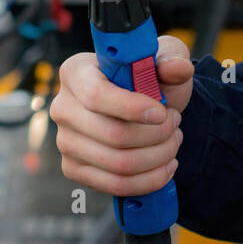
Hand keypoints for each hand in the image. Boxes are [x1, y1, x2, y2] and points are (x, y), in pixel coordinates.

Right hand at [51, 35, 194, 197]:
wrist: (146, 106)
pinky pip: (115, 184)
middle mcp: (63, 107)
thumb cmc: (150, 77)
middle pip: (113, 134)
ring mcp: (65, 141)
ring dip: (159, 155)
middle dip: (157, 134)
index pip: (96, 95)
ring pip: (118, 163)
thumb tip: (179, 68)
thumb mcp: (165, 59)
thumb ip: (173, 60)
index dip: (132, 108)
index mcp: (76, 71)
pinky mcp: (74, 169)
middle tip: (176, 122)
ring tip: (175, 139)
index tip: (163, 113)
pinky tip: (167, 163)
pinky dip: (150, 179)